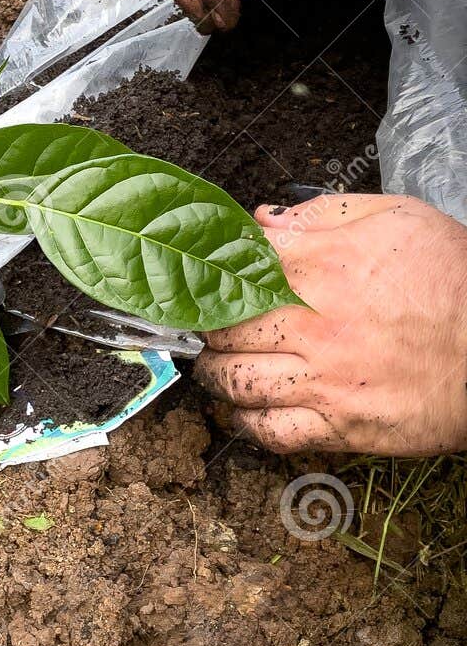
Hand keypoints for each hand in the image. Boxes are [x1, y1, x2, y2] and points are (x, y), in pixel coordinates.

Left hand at [195, 194, 466, 454]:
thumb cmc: (454, 280)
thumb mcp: (399, 219)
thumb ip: (325, 214)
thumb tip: (265, 220)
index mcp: (321, 266)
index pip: (236, 264)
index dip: (212, 268)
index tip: (204, 275)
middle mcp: (313, 324)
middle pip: (222, 326)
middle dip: (205, 325)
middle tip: (204, 325)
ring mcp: (322, 379)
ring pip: (234, 381)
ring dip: (214, 375)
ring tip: (215, 367)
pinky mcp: (338, 424)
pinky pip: (270, 431)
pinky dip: (245, 424)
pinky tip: (243, 412)